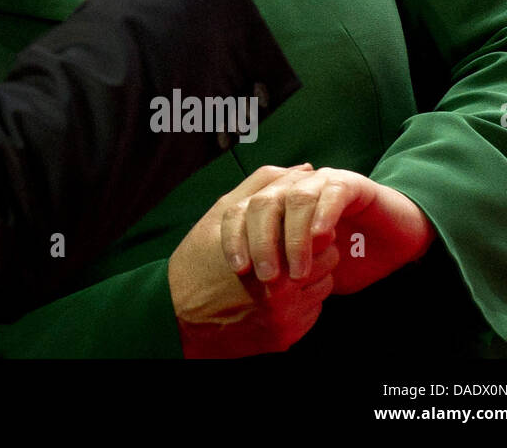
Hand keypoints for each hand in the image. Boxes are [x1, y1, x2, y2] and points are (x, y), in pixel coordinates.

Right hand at [169, 164, 339, 357]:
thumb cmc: (198, 261)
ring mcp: (286, 315)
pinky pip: (314, 312)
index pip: (320, 231)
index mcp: (267, 251)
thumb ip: (262, 186)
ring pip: (324, 286)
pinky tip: (278, 296)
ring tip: (282, 271)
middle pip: (327, 258)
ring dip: (310, 277)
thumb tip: (302, 170)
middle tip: (287, 249)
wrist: (179, 316)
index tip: (293, 225)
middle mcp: (282, 287)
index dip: (308, 225)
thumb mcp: (221, 215)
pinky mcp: (287, 336)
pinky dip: (302, 302)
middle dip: (311, 250)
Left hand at [219, 165, 435, 295]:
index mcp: (273, 203)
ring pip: (294, 199)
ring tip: (297, 272)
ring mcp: (319, 183)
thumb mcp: (305, 271)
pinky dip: (323, 215)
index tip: (238, 269)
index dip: (233, 237)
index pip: (238, 211)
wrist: (395, 241)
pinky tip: (322, 238)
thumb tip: (246, 295)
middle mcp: (291, 188)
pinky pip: (331, 194)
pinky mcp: (350, 184)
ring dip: (293, 237)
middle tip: (266, 276)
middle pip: (261, 203)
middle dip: (260, 240)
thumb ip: (279, 273)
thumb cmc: (345, 257)